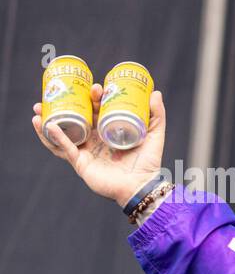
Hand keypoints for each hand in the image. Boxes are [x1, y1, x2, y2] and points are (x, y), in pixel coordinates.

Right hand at [31, 84, 166, 206]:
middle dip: (64, 104)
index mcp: (106, 131)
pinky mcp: (80, 163)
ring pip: (62, 133)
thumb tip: (156, 93)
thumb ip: (157, 115)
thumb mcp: (154, 135)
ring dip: (48, 119)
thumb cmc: (148, 163)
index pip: (95, 110)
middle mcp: (93, 139)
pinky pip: (63, 148)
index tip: (94, 87)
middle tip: (58, 91)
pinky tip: (47, 125)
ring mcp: (85, 150)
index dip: (92, 97)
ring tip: (38, 107)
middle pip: (75, 118)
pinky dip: (54, 137)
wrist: (141, 186)